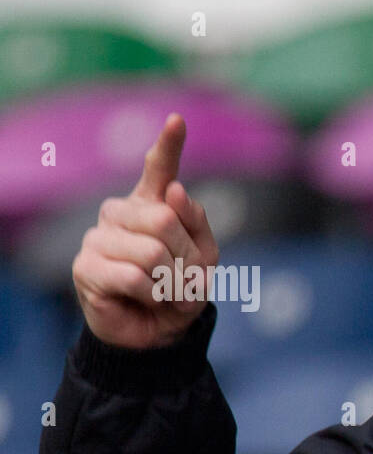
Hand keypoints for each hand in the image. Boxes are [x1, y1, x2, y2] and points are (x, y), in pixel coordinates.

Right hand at [71, 113, 219, 348]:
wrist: (158, 332)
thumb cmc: (180, 291)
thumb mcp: (204, 259)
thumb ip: (196, 224)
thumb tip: (175, 191)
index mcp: (152, 204)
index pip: (159, 169)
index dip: (168, 145)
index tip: (178, 120)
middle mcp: (121, 212)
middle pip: (164, 220)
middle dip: (186, 259)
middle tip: (184, 282)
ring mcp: (99, 236)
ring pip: (152, 251)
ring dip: (172, 282)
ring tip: (166, 293)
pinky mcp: (86, 266)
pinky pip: (135, 276)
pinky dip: (153, 294)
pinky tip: (146, 299)